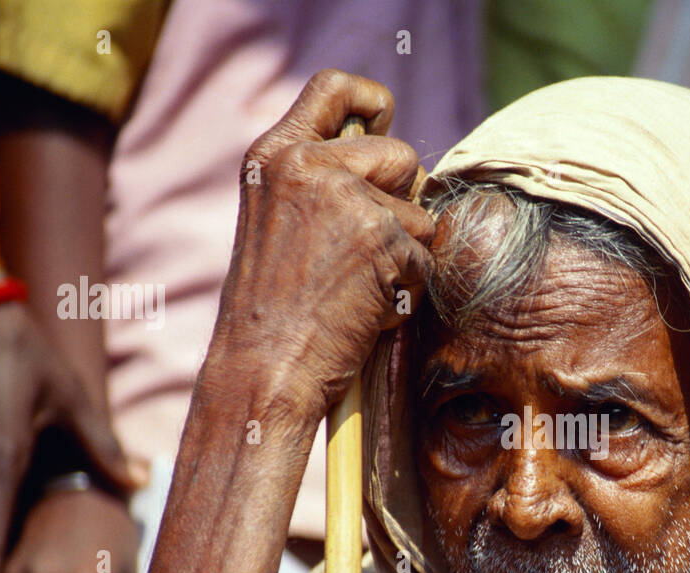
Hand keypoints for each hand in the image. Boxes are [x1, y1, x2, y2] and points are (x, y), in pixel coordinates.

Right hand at [204, 69, 435, 428]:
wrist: (264, 367)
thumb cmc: (274, 311)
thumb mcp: (279, 222)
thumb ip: (322, 182)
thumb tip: (398, 162)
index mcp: (274, 156)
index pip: (332, 88)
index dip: (370, 100)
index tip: (383, 118)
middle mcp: (307, 165)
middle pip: (399, 155)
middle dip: (399, 204)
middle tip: (360, 253)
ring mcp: (346, 198)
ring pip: (418, 215)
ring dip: (403, 255)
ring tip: (354, 288)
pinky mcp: (381, 237)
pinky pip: (425, 259)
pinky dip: (407, 290)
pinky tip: (365, 309)